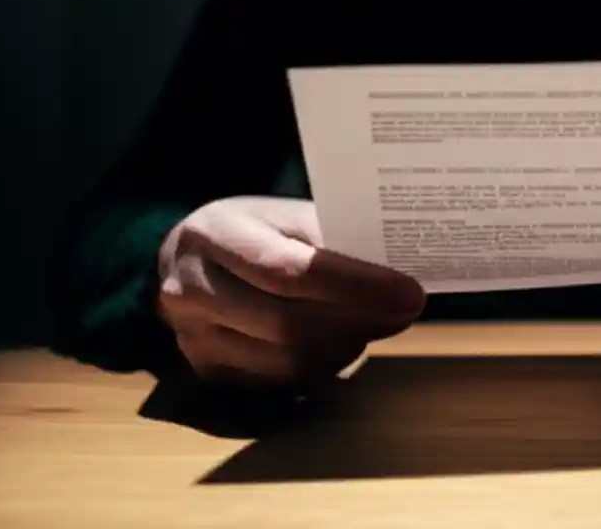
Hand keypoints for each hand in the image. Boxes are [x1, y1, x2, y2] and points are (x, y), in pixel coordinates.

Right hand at [156, 197, 424, 386]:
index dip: (354, 287)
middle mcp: (191, 288)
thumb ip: (335, 244)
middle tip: (406, 309)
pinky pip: (280, 382)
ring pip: (288, 360)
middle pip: (288, 323)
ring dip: (346, 345)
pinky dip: (323, 365)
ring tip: (376, 321)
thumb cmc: (258, 231)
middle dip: (359, 320)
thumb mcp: (291, 217)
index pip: (287, 271)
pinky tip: (342, 340)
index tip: (409, 292)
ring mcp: (192, 336)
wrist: (192, 258)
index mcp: (215, 234)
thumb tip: (399, 281)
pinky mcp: (207, 370)